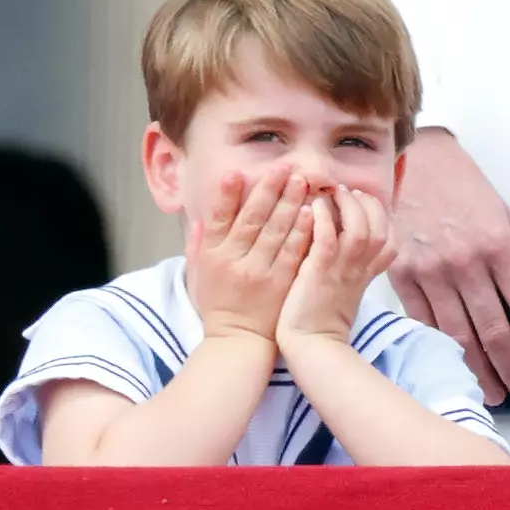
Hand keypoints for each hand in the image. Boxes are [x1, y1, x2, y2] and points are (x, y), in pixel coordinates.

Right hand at [182, 166, 313, 344]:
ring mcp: (259, 273)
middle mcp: (234, 262)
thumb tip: (201, 217)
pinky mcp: (281, 284)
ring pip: (276, 232)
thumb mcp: (198, 275)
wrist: (237, 342)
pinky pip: (293, 253)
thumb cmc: (217, 305)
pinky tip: (312, 212)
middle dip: (268, 191)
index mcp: (213, 257)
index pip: (218, 220)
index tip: (235, 173)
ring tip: (301, 181)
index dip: (226, 196)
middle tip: (283, 167)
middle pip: (252, 220)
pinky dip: (302, 231)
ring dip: (289, 204)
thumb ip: (198, 245)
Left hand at [278, 188, 395, 347]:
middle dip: (368, 204)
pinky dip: (324, 219)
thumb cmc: (321, 320)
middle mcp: (359, 270)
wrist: (311, 347)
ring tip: (335, 193)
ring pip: (359, 230)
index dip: (382, 216)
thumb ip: (350, 265)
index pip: (389, 240)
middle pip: (380, 229)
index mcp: (367, 274)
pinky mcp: (319, 273)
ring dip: (349, 206)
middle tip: (349, 191)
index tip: (365, 201)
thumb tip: (341, 236)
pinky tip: (316, 206)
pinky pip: (328, 239)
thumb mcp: (345, 289)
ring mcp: (341, 271)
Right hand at [385, 132, 509, 400]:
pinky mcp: (403, 276)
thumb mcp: (499, 213)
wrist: (411, 158)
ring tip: (494, 393)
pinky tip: (455, 367)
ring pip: (460, 336)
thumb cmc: (460, 183)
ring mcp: (432, 273)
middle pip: (495, 332)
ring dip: (480, 370)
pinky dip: (442, 349)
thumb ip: (507, 257)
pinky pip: (426, 323)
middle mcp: (466, 264)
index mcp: (498, 245)